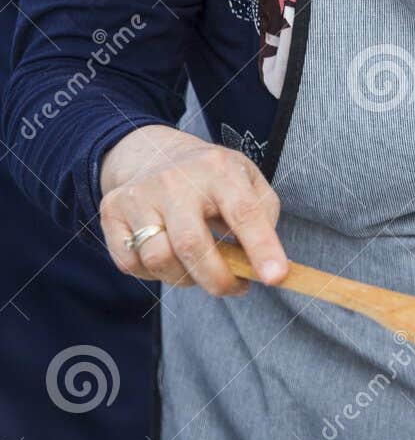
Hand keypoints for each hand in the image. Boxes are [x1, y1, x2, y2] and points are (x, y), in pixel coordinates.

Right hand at [99, 124, 287, 295]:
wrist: (153, 152)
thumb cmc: (211, 179)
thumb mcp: (247, 181)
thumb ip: (263, 218)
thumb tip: (267, 265)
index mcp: (219, 169)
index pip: (244, 212)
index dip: (262, 248)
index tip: (276, 277)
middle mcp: (175, 179)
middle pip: (192, 245)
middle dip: (218, 280)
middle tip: (235, 287)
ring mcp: (139, 194)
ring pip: (159, 260)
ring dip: (185, 277)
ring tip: (198, 265)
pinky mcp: (112, 211)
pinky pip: (132, 264)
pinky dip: (153, 272)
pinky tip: (168, 255)